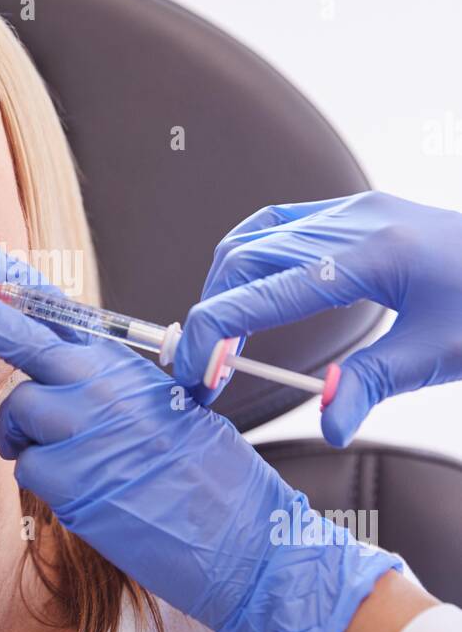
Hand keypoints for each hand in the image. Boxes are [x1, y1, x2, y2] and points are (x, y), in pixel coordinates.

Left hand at [0, 234, 402, 631]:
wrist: (242, 539)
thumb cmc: (210, 479)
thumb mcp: (167, 407)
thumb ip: (110, 385)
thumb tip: (58, 376)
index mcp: (125, 364)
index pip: (58, 309)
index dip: (10, 275)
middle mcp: (101, 386)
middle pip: (13, 337)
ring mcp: (82, 430)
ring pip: (18, 417)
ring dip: (31, 442)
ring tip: (84, 465)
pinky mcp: (71, 481)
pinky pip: (30, 472)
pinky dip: (52, 486)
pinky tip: (97, 496)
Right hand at [173, 191, 461, 445]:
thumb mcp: (436, 356)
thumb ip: (370, 385)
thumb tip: (328, 422)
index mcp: (370, 254)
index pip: (264, 291)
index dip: (216, 331)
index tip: (194, 369)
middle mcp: (354, 220)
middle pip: (247, 257)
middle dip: (213, 311)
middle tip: (203, 367)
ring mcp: (354, 209)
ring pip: (257, 236)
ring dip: (227, 284)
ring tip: (222, 338)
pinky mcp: (359, 212)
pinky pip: (282, 226)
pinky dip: (252, 261)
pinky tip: (253, 294)